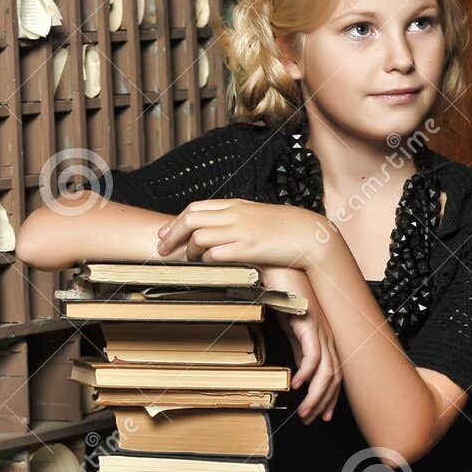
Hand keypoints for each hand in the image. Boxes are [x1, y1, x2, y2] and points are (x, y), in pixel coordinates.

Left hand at [156, 199, 331, 269]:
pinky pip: (217, 254)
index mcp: (236, 205)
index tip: (164, 233)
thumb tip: (218, 227)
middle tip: (162, 249)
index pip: (196, 208)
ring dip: (188, 250)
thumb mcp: (257, 215)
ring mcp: (241, 232)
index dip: (175, 221)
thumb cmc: (286, 228)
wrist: (309, 234)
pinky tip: (207, 265)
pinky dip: (207, 260)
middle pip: (191, 220)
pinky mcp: (249, 249)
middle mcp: (235, 215)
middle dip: (171, 235)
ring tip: (188, 260)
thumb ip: (237, 218)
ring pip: (200, 236)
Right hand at [260, 266, 341, 423]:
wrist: (278, 267)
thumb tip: (300, 372)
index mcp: (324, 337)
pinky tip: (296, 384)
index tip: (321, 416)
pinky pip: (312, 353)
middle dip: (324, 403)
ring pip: (326, 371)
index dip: (329, 398)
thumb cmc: (283, 294)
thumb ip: (298, 348)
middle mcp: (327, 335)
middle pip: (334, 377)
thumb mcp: (291, 328)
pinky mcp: (309, 322)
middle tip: (311, 420)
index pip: (334, 375)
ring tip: (305, 412)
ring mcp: (320, 329)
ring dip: (316, 395)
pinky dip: (306, 372)